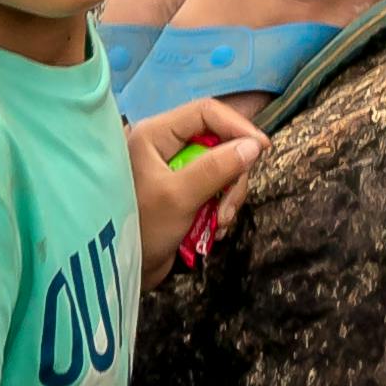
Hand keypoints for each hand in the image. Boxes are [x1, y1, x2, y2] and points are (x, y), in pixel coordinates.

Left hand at [129, 91, 269, 254]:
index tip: (262, 150)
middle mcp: (165, 144)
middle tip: (229, 208)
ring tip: (220, 224)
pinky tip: (215, 229)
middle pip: (219, 141)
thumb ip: (216, 168)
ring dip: (228, 196)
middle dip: (232, 174)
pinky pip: (217, 188)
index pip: (206, 112)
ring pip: (222, 167)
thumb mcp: (179, 197)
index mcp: (155, 134)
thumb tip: (254, 145)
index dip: (237, 127)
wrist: (123, 272)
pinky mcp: (184, 191)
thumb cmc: (142, 228)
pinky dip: (222, 207)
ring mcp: (176, 169)